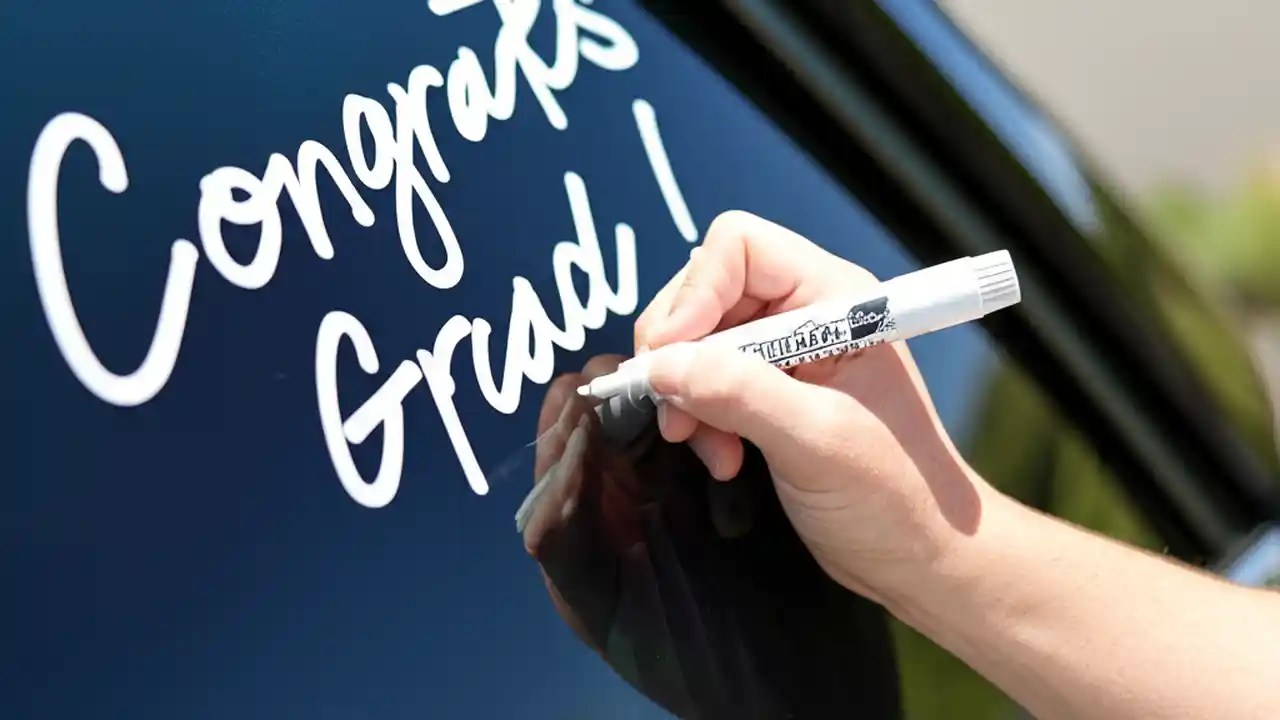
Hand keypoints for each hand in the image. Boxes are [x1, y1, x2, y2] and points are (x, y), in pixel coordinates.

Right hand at [634, 211, 986, 602]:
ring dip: (686, 393)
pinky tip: (722, 458)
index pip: (739, 248)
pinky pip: (705, 381)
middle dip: (682, 352)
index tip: (669, 355)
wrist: (921, 557)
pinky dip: (697, 417)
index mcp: (836, 299)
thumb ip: (738, 393)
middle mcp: (808, 313)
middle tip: (678, 411)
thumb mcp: (816, 440)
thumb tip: (662, 366)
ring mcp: (786, 354)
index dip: (694, 293)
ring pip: (697, 341)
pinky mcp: (769, 393)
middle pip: (706, 291)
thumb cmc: (898, 496)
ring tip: (707, 446)